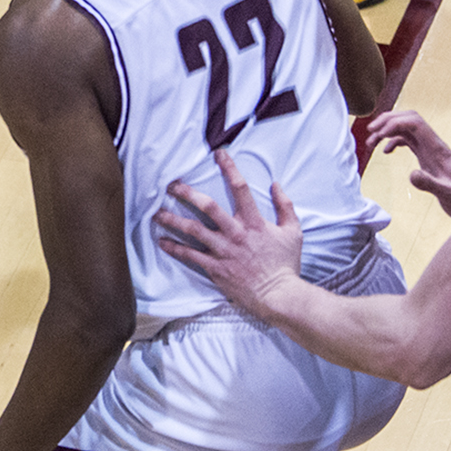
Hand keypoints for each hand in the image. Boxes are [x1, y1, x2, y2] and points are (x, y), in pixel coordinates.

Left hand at [152, 149, 302, 316]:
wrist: (278, 295)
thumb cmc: (285, 264)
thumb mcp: (293, 232)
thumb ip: (285, 206)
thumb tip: (276, 184)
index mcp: (254, 222)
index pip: (241, 189)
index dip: (229, 168)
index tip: (219, 154)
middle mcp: (236, 234)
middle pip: (208, 207)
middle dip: (187, 193)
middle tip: (172, 184)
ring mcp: (223, 251)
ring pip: (193, 231)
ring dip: (173, 220)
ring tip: (157, 213)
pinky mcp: (215, 268)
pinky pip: (190, 256)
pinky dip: (174, 248)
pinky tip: (162, 241)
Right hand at [364, 110, 450, 219]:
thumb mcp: (448, 195)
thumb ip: (430, 184)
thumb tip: (412, 175)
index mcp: (437, 149)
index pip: (415, 123)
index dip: (395, 123)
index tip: (379, 134)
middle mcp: (433, 145)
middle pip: (409, 118)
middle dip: (388, 120)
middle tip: (370, 131)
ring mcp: (430, 150)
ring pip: (406, 129)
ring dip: (388, 130)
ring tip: (372, 142)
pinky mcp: (427, 157)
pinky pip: (408, 141)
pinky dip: (393, 141)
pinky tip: (386, 152)